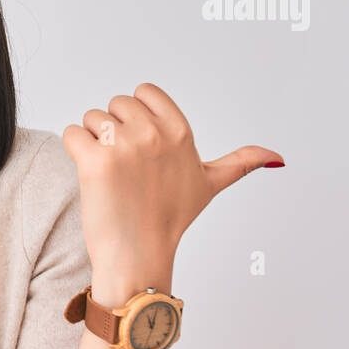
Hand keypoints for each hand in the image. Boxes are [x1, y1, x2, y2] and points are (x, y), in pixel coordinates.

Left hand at [61, 83, 283, 307]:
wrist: (138, 256)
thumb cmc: (169, 220)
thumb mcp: (209, 185)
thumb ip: (242, 163)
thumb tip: (277, 157)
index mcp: (181, 132)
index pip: (143, 92)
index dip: (135, 116)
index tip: (142, 148)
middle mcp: (155, 134)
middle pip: (115, 104)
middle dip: (114, 131)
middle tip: (126, 168)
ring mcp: (124, 147)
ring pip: (91, 118)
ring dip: (93, 142)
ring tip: (111, 175)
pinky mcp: (95, 161)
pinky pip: (71, 133)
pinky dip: (75, 152)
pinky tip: (92, 177)